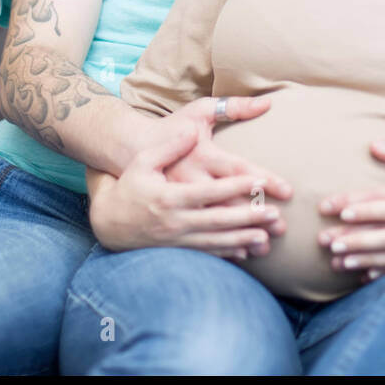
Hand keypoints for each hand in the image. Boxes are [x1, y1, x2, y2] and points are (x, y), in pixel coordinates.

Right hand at [89, 101, 290, 259]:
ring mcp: (177, 239)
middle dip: (248, 218)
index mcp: (169, 195)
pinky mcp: (179, 251)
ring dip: (243, 239)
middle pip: (218, 219)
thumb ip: (170, 146)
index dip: (235, 187)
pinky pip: (207, 254)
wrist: (109, 220)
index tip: (260, 182)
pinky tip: (247, 252)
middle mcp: (175, 220)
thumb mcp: (143, 161)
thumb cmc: (131, 184)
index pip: (208, 190)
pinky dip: (228, 254)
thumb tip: (191, 131)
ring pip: (216, 240)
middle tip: (275, 215)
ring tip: (267, 238)